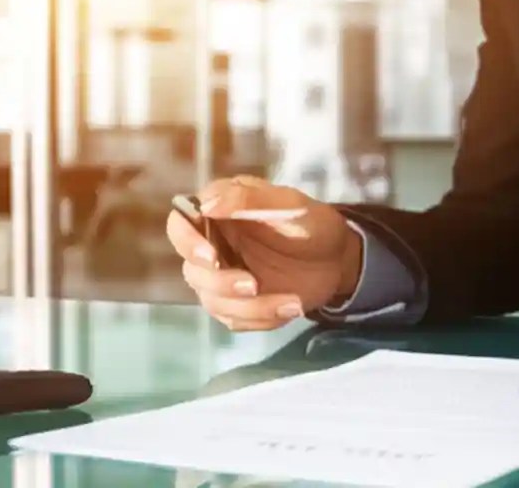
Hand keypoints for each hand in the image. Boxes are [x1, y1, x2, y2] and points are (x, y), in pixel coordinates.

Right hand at [165, 176, 362, 330]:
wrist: (338, 259)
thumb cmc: (312, 223)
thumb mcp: (289, 204)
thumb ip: (249, 198)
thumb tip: (207, 203)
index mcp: (219, 212)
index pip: (180, 225)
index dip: (187, 243)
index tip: (212, 257)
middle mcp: (213, 245)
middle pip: (193, 271)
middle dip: (222, 284)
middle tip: (254, 284)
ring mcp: (223, 276)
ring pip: (213, 301)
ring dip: (250, 307)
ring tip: (293, 302)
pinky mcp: (237, 303)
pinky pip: (235, 320)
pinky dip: (262, 318)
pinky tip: (291, 307)